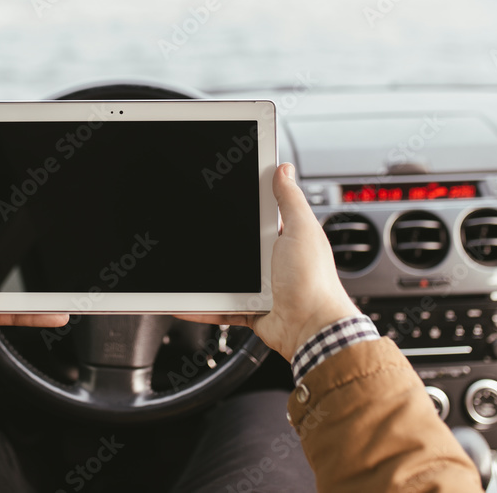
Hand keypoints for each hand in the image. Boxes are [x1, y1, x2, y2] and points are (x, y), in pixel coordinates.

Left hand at [0, 168, 68, 358]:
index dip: (1, 202)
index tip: (26, 193)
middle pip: (7, 244)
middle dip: (30, 241)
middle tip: (54, 232)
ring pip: (19, 278)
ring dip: (41, 280)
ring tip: (62, 274)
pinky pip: (22, 309)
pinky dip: (40, 311)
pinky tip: (57, 310)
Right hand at [182, 163, 360, 360]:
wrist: (311, 329)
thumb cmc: (313, 282)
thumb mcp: (302, 230)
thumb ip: (290, 200)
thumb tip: (283, 168)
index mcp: (284, 238)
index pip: (258, 217)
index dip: (241, 206)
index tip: (219, 198)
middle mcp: (272, 261)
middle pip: (237, 246)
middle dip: (218, 242)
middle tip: (193, 233)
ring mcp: (260, 287)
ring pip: (225, 276)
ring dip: (206, 275)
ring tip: (183, 266)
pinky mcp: (249, 309)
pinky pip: (220, 306)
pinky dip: (202, 306)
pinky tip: (184, 301)